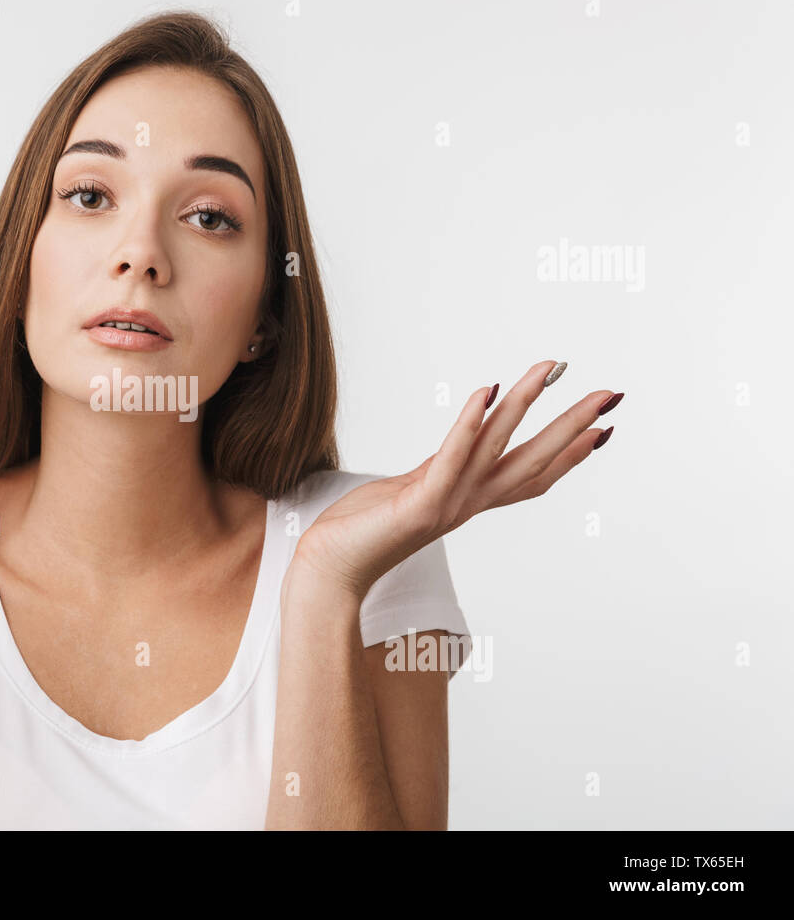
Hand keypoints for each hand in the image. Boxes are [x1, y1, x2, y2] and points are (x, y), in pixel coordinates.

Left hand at [293, 360, 621, 595]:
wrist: (329, 570)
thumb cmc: (362, 530)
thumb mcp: (412, 492)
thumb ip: (440, 471)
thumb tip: (457, 450)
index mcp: (468, 503)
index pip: (532, 477)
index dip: (570, 454)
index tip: (603, 426)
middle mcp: (467, 504)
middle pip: (533, 460)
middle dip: (572, 425)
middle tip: (610, 394)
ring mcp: (448, 504)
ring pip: (499, 448)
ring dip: (526, 406)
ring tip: (551, 370)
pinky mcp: (420, 503)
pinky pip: (451, 457)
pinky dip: (470, 423)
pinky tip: (486, 390)